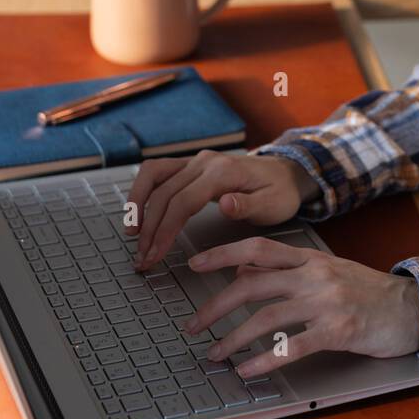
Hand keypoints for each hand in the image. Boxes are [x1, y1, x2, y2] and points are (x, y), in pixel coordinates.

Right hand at [125, 149, 319, 270]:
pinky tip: (138, 214)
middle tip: (143, 257)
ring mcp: (195, 161)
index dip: (165, 230)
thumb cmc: (280, 192)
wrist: (286, 173)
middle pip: (164, 193)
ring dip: (137, 204)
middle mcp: (204, 161)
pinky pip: (157, 173)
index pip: (182, 201)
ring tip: (132, 234)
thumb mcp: (273, 204)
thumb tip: (225, 203)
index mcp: (223, 171)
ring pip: (153, 175)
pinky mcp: (190, 165)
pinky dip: (142, 192)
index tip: (155, 255)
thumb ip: (248, 205)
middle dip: (149, 228)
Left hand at [183, 237, 418, 373]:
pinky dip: (264, 359)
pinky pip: (292, 346)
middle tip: (192, 325)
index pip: (257, 248)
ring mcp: (326, 302)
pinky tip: (247, 370)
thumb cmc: (367, 292)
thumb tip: (241, 271)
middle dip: (215, 306)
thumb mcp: (326, 270)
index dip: (221, 254)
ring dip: (233, 338)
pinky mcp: (338, 330)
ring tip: (214, 354)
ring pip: (266, 316)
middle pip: (252, 284)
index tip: (192, 264)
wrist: (412, 307)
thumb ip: (286, 269)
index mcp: (309, 258)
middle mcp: (314, 276)